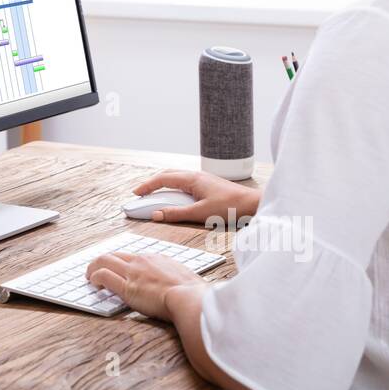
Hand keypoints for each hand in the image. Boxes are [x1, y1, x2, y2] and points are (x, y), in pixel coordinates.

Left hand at [85, 250, 205, 320]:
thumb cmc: (193, 293)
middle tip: (96, 269)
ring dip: (94, 267)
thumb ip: (176, 280)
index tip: (119, 269)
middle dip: (103, 261)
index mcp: (156, 259)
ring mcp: (133, 273)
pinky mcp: (127, 287)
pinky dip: (95, 277)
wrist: (190, 298)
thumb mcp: (186, 279)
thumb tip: (180, 287)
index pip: (132, 257)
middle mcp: (142, 261)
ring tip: (90, 276)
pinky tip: (94, 283)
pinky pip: (104, 276)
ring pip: (105, 261)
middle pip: (115, 254)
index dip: (122, 262)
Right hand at [134, 169, 259, 224]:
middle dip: (152, 184)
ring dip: (163, 186)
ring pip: (176, 178)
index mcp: (191, 179)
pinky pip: (184, 183)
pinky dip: (174, 189)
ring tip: (154, 197)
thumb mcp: (200, 213)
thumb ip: (176, 214)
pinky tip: (174, 198)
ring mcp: (202, 179)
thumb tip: (155, 214)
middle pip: (167, 175)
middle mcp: (195, 175)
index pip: (162, 179)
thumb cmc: (230, 207)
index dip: (147, 186)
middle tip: (141, 195)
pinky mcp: (207, 185)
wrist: (253, 204)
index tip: (135, 194)